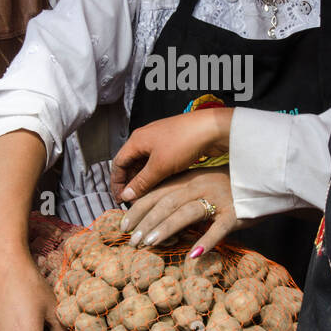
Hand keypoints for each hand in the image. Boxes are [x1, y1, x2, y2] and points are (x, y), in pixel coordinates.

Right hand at [111, 107, 232, 201]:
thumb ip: (141, 182)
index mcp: (137, 140)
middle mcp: (146, 139)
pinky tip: (162, 188)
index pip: (118, 163)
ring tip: (147, 198)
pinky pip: (159, 164)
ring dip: (144, 181)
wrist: (213, 128)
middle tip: (134, 201)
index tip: (120, 199)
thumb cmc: (185, 140)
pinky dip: (157, 176)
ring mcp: (161, 142)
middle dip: (131, 184)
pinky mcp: (174, 146)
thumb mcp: (160, 166)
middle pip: (131, 164)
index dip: (117, 183)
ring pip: (146, 165)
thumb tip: (127, 195)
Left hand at [120, 168, 246, 257]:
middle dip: (146, 222)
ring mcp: (218, 198)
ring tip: (150, 244)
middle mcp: (200, 185)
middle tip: (131, 241)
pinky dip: (206, 241)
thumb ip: (179, 197)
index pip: (157, 192)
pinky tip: (193, 256)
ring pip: (186, 212)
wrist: (265, 179)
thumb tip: (151, 219)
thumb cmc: (228, 187)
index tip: (123, 225)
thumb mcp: (201, 186)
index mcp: (189, 179)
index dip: (138, 208)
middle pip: (166, 202)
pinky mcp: (235, 213)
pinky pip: (219, 228)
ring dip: (166, 228)